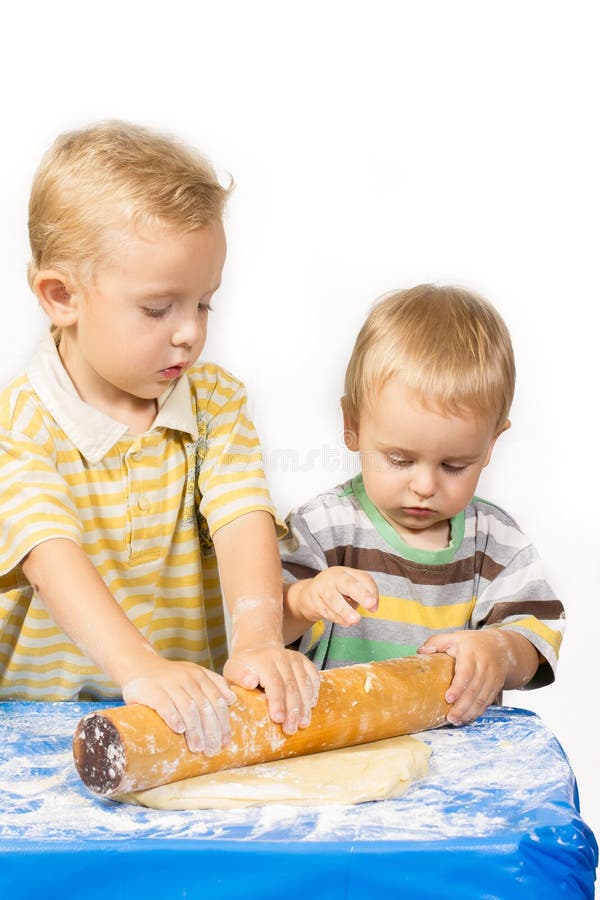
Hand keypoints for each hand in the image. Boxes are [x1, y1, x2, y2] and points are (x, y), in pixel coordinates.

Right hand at [121, 654, 235, 754]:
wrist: (139, 666)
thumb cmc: (170, 677)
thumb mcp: (193, 674)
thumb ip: (213, 684)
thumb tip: (231, 700)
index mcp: (200, 675)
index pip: (217, 700)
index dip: (223, 722)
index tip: (225, 742)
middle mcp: (187, 677)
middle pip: (205, 707)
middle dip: (211, 731)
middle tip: (212, 750)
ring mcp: (169, 683)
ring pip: (188, 707)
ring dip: (195, 730)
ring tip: (198, 747)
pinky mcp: (152, 689)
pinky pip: (165, 704)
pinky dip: (174, 717)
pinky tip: (179, 730)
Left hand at [224, 645, 320, 735]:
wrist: (257, 650)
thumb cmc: (243, 668)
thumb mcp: (233, 671)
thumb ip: (239, 677)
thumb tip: (250, 682)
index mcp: (263, 660)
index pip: (274, 683)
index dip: (277, 702)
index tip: (278, 719)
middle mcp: (281, 656)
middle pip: (291, 686)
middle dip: (292, 710)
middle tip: (291, 729)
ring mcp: (294, 657)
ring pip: (304, 683)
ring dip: (305, 705)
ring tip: (303, 723)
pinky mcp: (303, 660)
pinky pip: (314, 676)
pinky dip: (314, 692)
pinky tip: (311, 706)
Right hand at [290, 566, 378, 627]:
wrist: (308, 595)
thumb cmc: (336, 590)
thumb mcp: (350, 586)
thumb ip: (364, 593)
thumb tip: (373, 607)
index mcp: (345, 572)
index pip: (363, 578)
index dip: (371, 591)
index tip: (374, 606)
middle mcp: (334, 578)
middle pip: (348, 583)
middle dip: (360, 593)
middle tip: (370, 604)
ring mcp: (322, 590)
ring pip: (334, 600)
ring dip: (345, 610)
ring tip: (355, 620)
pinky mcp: (315, 603)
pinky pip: (328, 612)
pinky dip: (338, 618)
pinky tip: (346, 623)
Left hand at [418, 629, 515, 725]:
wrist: (501, 648)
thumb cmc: (472, 643)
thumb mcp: (454, 637)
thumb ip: (436, 642)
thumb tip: (421, 651)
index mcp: (471, 653)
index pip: (466, 672)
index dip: (458, 687)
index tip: (448, 698)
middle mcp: (484, 666)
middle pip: (474, 689)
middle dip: (462, 706)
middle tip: (450, 717)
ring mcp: (493, 677)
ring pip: (482, 698)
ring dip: (469, 712)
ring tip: (456, 721)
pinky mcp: (496, 687)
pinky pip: (487, 702)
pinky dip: (477, 712)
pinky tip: (467, 718)